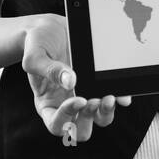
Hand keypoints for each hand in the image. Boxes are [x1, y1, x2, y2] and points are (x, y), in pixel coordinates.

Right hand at [22, 14, 129, 144]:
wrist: (53, 28)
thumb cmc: (38, 44)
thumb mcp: (35, 55)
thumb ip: (49, 70)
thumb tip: (70, 81)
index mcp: (48, 104)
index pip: (57, 125)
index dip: (67, 118)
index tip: (78, 99)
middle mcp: (68, 105)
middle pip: (81, 130)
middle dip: (90, 119)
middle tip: (94, 100)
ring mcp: (86, 96)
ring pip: (100, 119)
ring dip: (107, 112)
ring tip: (110, 97)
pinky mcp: (100, 85)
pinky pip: (114, 99)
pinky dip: (120, 99)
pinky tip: (123, 93)